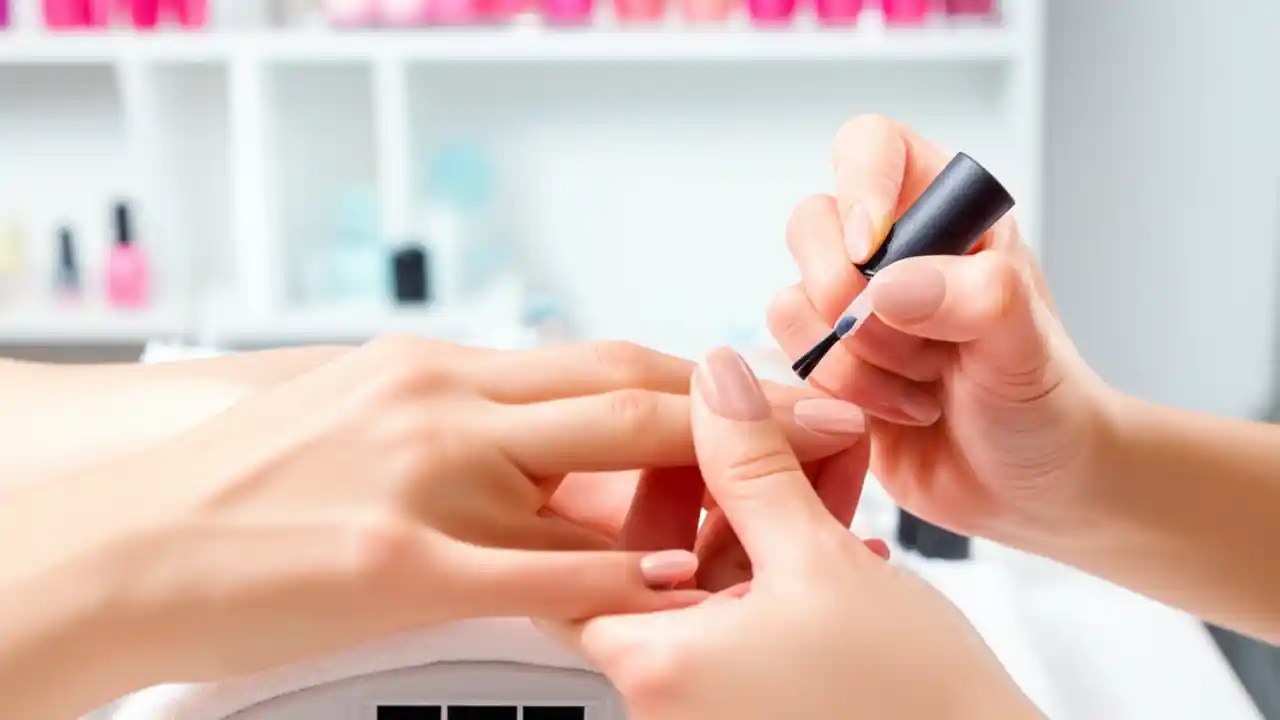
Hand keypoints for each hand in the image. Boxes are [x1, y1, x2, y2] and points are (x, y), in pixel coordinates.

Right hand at [0, 337, 864, 717]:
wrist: (137, 537)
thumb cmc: (239, 477)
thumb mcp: (356, 413)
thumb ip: (453, 419)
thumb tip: (529, 433)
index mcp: (437, 371)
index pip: (596, 361)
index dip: (695, 374)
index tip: (762, 382)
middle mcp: (447, 408)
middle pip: (627, 395)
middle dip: (738, 406)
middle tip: (825, 413)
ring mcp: (433, 485)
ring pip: (604, 476)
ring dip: (704, 491)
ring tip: (785, 499)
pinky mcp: (408, 566)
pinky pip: (546, 575)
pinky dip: (625, 581)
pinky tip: (683, 589)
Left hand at [549, 348, 1038, 719]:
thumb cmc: (910, 702)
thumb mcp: (817, 559)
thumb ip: (753, 463)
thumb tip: (714, 381)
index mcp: (655, 667)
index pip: (609, 543)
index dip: (652, 468)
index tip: (703, 420)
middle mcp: (670, 699)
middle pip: (672, 559)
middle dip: (732, 481)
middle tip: (775, 425)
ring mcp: (718, 707)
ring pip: (724, 584)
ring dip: (774, 516)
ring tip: (831, 454)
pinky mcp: (763, 707)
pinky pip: (755, 620)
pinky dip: (789, 569)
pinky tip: (842, 520)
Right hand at [768, 114, 1116, 544]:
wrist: (1030, 484)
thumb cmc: (1044, 401)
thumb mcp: (1027, 346)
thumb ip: (976, 299)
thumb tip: (888, 285)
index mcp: (943, 213)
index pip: (872, 146)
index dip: (858, 185)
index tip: (869, 248)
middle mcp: (888, 250)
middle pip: (811, 224)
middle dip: (846, 295)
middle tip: (914, 343)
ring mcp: (850, 308)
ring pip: (791, 302)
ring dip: (854, 360)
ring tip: (924, 386)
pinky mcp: (827, 363)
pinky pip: (789, 361)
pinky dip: (843, 394)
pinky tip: (899, 410)